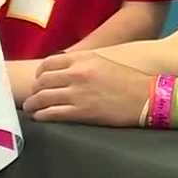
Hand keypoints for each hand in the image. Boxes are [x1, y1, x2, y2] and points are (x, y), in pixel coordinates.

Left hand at [22, 51, 150, 126]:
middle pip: (42, 81)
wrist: (146, 96)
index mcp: (82, 59)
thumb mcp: (103, 62)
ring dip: (33, 104)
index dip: (39, 73)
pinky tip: (40, 117)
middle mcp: (76, 74)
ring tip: (31, 108)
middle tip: (32, 96)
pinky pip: (52, 113)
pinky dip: (42, 116)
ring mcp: (77, 93)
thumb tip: (64, 70)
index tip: (38, 80)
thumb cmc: (128, 80)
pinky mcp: (81, 112)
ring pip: (43, 98)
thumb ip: (82, 63)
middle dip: (34, 90)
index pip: (48, 63)